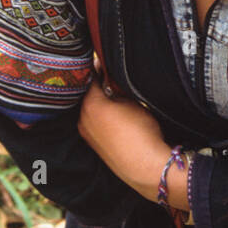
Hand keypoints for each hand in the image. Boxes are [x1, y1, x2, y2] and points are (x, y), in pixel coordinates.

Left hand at [77, 74, 171, 199]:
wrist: (146, 167)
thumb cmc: (141, 132)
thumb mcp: (133, 101)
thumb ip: (118, 87)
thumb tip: (111, 79)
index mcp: (90, 105)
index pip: (90, 77)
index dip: (98, 67)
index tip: (104, 59)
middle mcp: (82, 119)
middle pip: (87, 95)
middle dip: (98, 85)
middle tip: (111, 77)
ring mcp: (86, 135)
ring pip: (90, 110)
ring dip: (100, 103)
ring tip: (117, 98)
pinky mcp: (94, 146)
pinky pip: (94, 124)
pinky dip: (102, 118)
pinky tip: (117, 118)